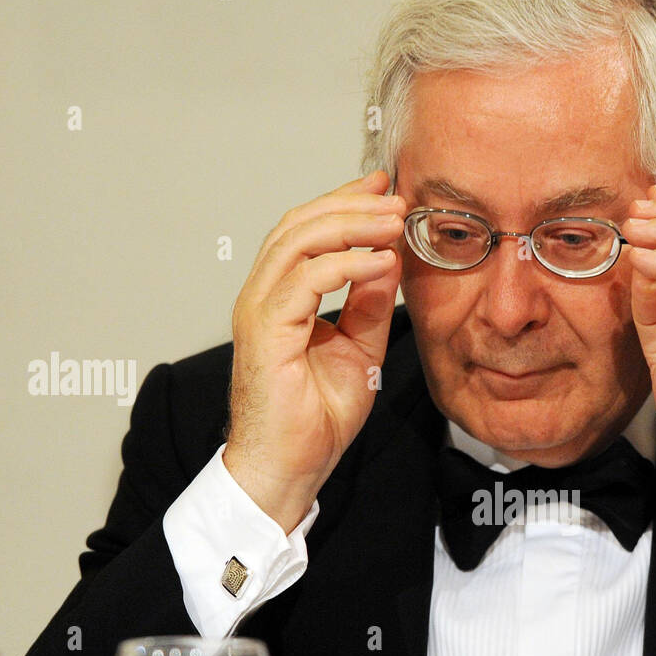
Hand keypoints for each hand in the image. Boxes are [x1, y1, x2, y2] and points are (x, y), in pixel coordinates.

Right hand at [225, 170, 403, 530]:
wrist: (290, 467)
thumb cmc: (315, 420)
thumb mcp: (359, 350)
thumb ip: (369, 305)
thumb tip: (387, 259)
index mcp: (281, 296)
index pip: (308, 231)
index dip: (345, 202)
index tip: (385, 188)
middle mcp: (263, 295)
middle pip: (301, 224)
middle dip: (351, 203)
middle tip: (396, 197)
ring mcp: (259, 310)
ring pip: (299, 242)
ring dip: (351, 224)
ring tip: (395, 220)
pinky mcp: (267, 331)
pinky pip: (306, 281)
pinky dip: (346, 264)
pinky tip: (380, 261)